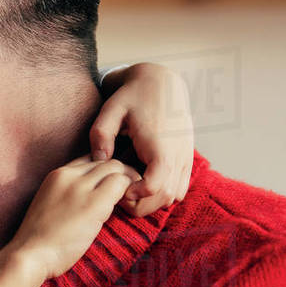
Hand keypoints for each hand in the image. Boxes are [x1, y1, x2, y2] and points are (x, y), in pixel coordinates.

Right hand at [7, 156, 139, 280]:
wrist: (29, 255)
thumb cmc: (39, 241)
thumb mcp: (49, 206)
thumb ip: (67, 196)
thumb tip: (89, 199)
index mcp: (56, 175)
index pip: (88, 160)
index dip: (102, 173)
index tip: (107, 190)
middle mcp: (68, 175)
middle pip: (105, 161)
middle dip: (120, 175)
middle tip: (125, 196)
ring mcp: (81, 187)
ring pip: (116, 167)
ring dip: (128, 182)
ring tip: (128, 202)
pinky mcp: (94, 202)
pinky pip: (122, 184)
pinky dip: (130, 193)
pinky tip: (128, 208)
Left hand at [91, 62, 193, 215]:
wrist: (162, 82)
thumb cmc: (133, 95)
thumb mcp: (111, 109)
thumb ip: (101, 134)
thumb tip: (98, 160)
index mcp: (161, 145)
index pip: (156, 186)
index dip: (135, 195)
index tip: (119, 190)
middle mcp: (178, 154)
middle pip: (166, 197)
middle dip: (141, 204)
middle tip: (119, 195)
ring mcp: (186, 157)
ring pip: (174, 196)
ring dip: (152, 200)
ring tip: (130, 188)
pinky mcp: (187, 158)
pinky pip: (180, 187)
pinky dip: (163, 193)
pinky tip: (143, 182)